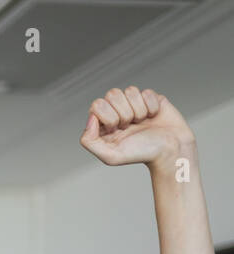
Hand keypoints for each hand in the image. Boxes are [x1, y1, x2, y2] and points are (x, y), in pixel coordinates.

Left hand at [80, 86, 194, 170]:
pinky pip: (146, 92)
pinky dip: (151, 107)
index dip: (108, 116)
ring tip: (141, 123)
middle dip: (123, 113)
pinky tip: (152, 116)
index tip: (116, 130)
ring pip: (130, 90)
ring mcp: (133, 103)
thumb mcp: (110, 156)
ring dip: (138, 110)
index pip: (97, 105)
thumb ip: (90, 141)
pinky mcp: (150, 98)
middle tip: (129, 126)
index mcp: (103, 124)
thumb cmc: (141, 154)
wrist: (170, 150)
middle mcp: (116, 111)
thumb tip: (90, 118)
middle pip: (112, 94)